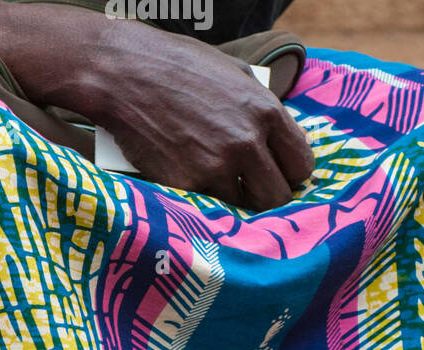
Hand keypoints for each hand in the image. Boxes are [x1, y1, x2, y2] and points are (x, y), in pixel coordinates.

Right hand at [0, 0, 314, 209]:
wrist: (124, 75)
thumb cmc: (175, 66)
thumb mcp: (232, 74)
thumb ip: (257, 106)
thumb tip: (271, 135)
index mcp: (265, 111)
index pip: (299, 163)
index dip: (291, 177)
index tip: (279, 180)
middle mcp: (246, 142)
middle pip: (275, 196)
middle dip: (265, 199)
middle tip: (250, 198)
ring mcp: (214, 168)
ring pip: (238, 209)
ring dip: (229, 206)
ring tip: (215, 197)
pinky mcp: (182, 185)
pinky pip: (202, 208)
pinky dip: (199, 206)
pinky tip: (191, 194)